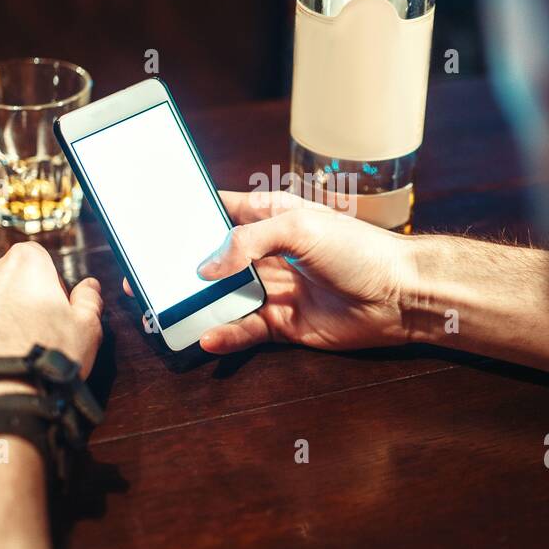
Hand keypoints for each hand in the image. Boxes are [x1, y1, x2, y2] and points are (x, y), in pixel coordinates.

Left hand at [0, 241, 103, 383]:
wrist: (1, 404)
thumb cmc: (48, 362)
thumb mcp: (87, 329)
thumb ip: (89, 300)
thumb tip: (89, 286)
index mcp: (22, 265)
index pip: (35, 259)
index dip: (45, 284)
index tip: (51, 310)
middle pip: (0, 279)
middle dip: (11, 300)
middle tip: (27, 334)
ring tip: (2, 353)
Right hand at [126, 191, 416, 352]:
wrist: (401, 294)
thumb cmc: (359, 249)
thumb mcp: (300, 228)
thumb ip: (248, 242)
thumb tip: (207, 267)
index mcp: (271, 217)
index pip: (221, 211)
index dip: (190, 216)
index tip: (154, 222)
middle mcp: (268, 252)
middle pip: (215, 259)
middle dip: (183, 267)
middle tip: (147, 276)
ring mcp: (275, 289)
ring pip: (224, 297)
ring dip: (198, 304)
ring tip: (164, 311)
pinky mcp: (284, 324)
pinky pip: (245, 330)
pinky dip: (225, 335)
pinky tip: (207, 336)